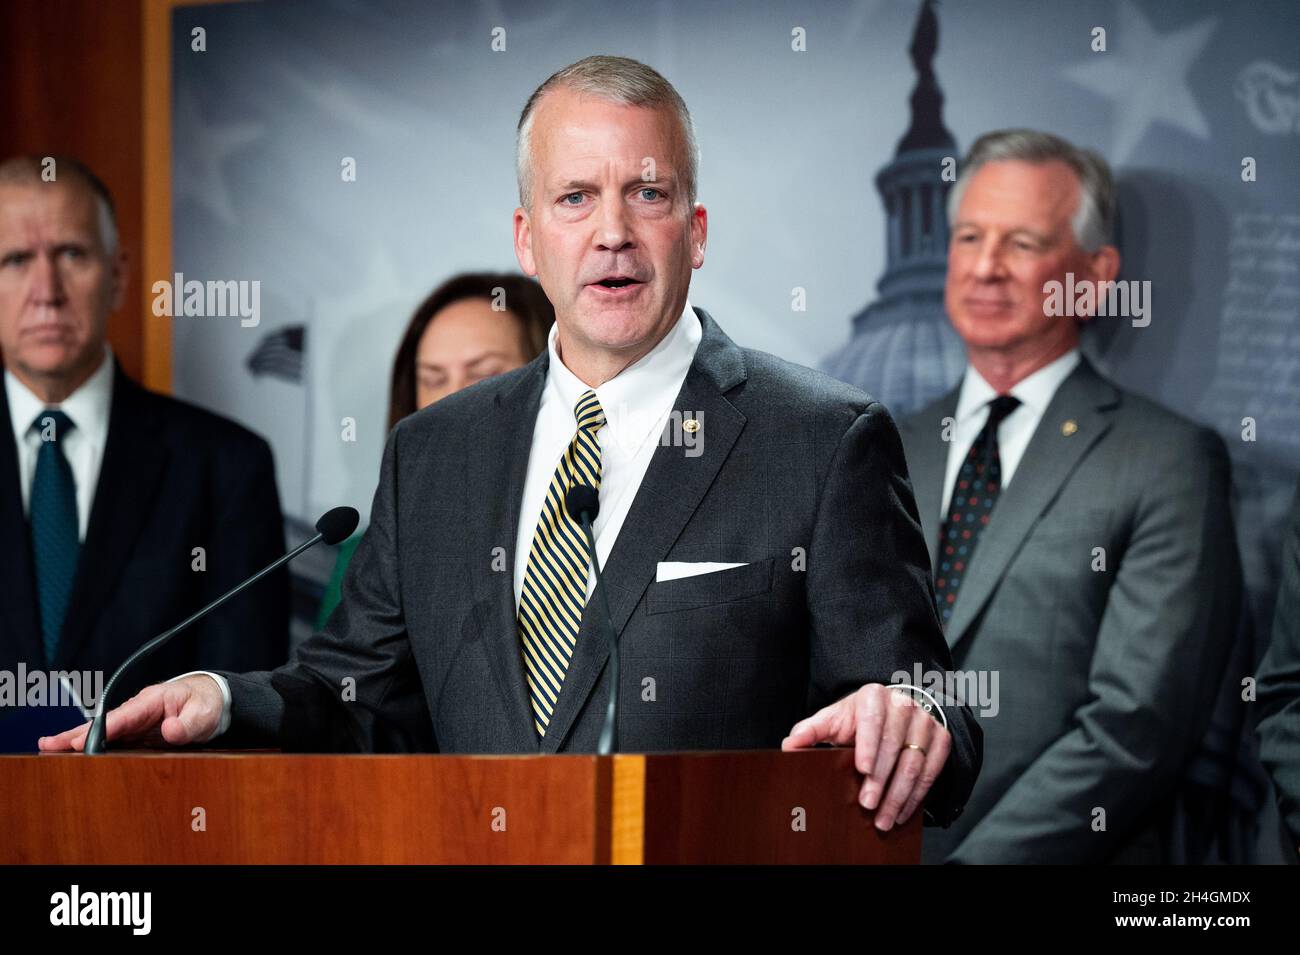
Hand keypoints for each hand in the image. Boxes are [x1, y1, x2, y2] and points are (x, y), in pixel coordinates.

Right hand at [37, 675, 224, 751]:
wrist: (212, 700)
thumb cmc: (207, 703)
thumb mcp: (204, 713)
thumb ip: (188, 724)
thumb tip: (170, 732)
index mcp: (152, 700)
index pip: (124, 716)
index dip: (102, 730)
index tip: (81, 741)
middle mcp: (138, 710)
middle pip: (103, 723)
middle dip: (76, 733)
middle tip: (49, 744)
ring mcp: (135, 722)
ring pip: (102, 732)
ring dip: (76, 740)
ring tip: (49, 749)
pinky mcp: (136, 732)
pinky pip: (112, 740)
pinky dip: (92, 747)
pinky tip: (73, 755)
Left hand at [781, 683, 949, 830]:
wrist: (894, 712)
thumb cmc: (859, 719)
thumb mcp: (834, 720)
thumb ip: (811, 731)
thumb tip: (790, 746)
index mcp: (873, 696)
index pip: (873, 720)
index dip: (869, 745)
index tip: (862, 769)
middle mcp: (903, 704)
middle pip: (894, 745)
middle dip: (881, 779)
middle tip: (868, 804)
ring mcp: (925, 721)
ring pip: (914, 762)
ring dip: (898, 795)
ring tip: (883, 818)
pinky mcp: (941, 738)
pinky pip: (931, 771)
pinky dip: (917, 795)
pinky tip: (901, 812)